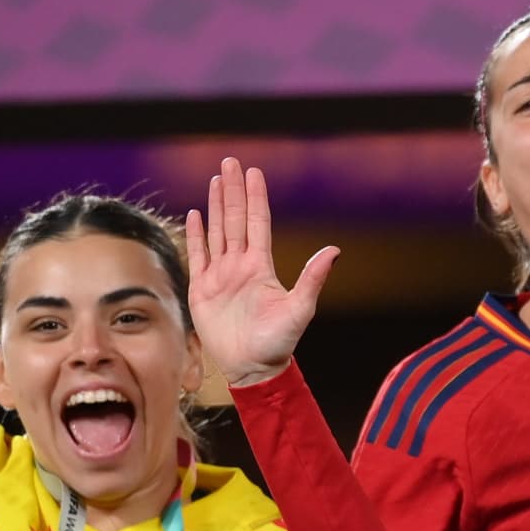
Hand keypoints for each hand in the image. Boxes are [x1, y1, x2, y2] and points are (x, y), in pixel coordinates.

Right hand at [183, 158, 336, 388]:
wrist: (253, 367)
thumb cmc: (278, 342)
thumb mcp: (300, 309)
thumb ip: (313, 279)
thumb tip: (334, 250)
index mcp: (262, 267)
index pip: (258, 223)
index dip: (255, 198)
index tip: (254, 172)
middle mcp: (241, 266)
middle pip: (235, 219)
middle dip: (232, 191)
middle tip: (230, 162)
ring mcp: (221, 275)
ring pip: (218, 231)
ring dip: (216, 205)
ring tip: (216, 180)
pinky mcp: (202, 289)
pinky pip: (198, 255)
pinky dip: (197, 235)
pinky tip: (195, 214)